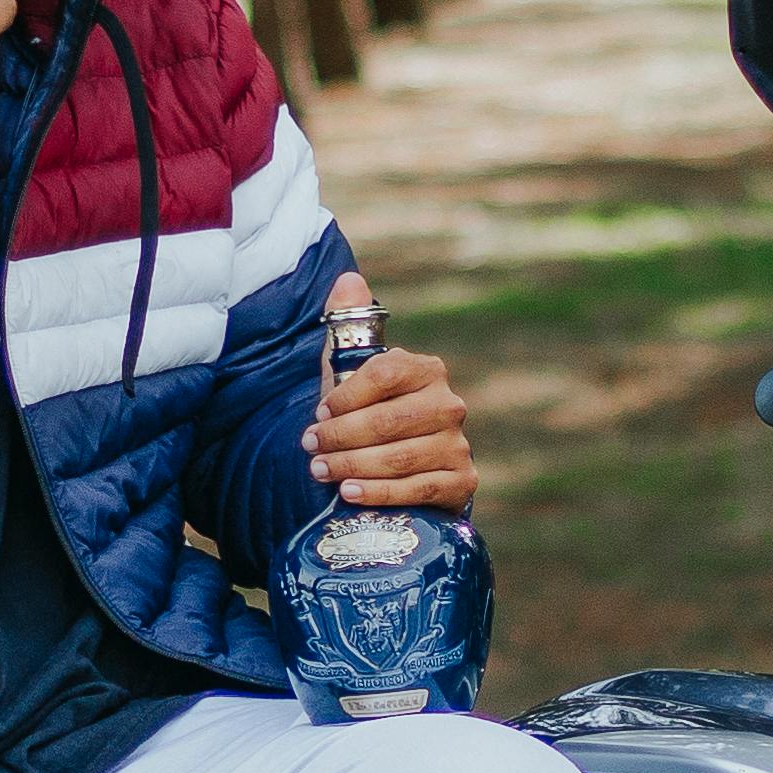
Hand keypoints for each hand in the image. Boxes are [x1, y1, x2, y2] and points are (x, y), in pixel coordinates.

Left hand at [306, 271, 474, 511]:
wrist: (400, 471)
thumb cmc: (371, 415)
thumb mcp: (353, 372)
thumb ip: (348, 325)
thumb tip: (347, 279)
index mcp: (426, 369)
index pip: (385, 374)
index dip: (346, 395)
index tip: (317, 413)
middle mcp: (449, 404)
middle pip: (389, 421)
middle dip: (342, 436)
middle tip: (310, 448)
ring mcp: (458, 445)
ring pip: (399, 457)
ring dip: (353, 466)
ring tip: (321, 471)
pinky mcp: (461, 482)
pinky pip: (418, 489)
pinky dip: (379, 493)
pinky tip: (349, 494)